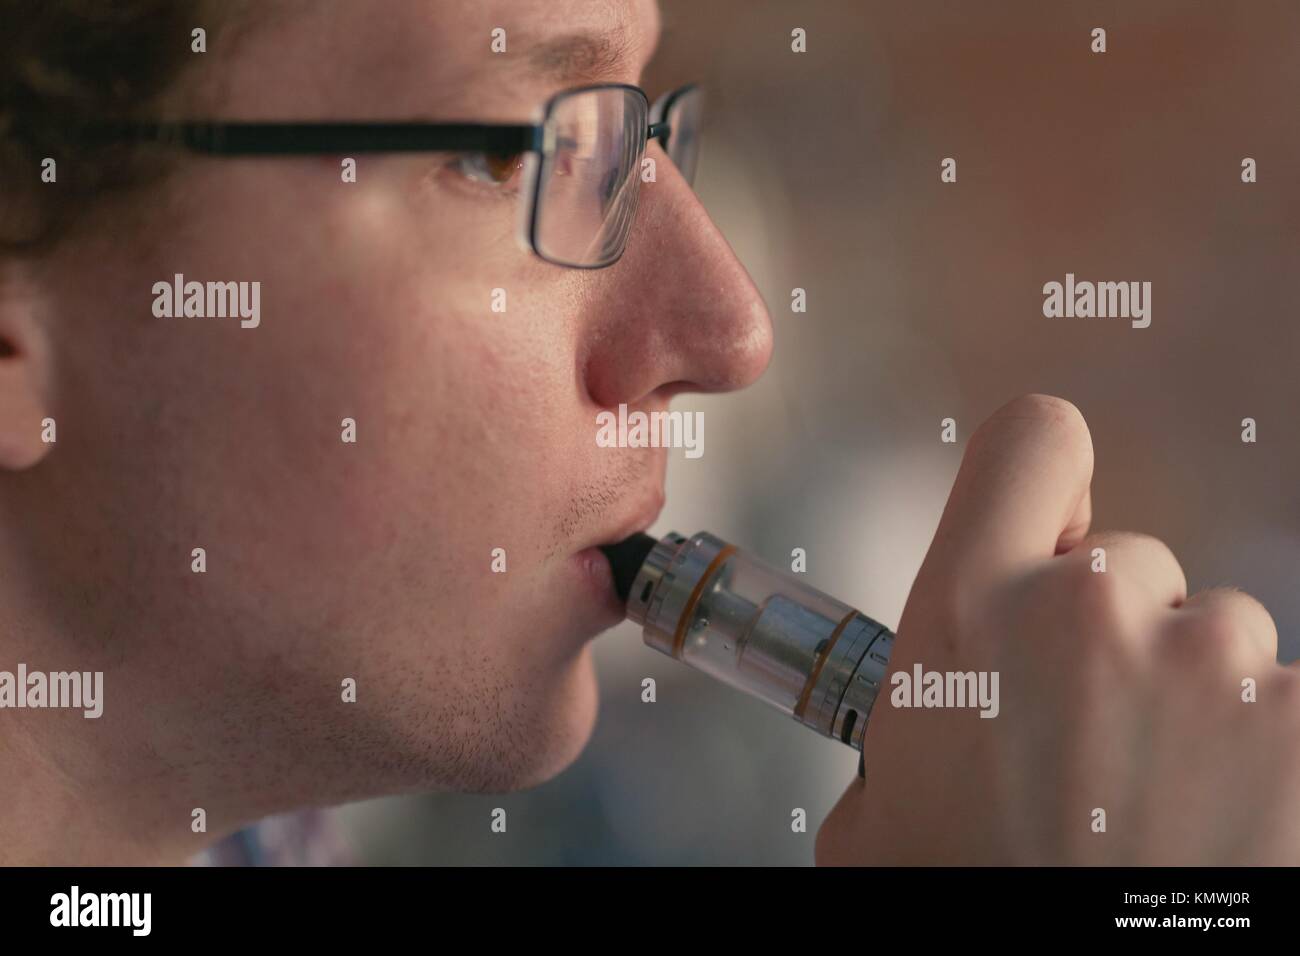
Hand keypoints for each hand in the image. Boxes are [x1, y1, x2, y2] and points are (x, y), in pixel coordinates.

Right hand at [816, 394, 1299, 863]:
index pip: (1035, 442)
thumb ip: (907, 718)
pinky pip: (1292, 704)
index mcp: (966, 615)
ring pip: (1221, 637)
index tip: (1059, 532)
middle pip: (1132, 563)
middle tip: (1095, 747)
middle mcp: (1090, 611)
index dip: (1051, 484)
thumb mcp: (884, 810)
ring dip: (1200, 703)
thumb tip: (933, 703)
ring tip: (1162, 807)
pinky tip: (1225, 830)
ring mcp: (1214, 665)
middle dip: (1121, 636)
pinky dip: (1272, 758)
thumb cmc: (971, 897)